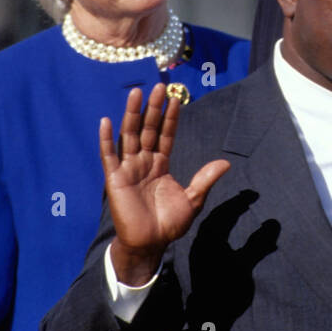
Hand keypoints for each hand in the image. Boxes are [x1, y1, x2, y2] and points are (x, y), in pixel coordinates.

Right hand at [102, 84, 230, 283]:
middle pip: (148, 129)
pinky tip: (106, 121)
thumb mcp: (193, 200)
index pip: (166, 135)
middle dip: (154, 109)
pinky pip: (109, 156)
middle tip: (160, 86)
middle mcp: (144, 162)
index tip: (176, 98)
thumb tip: (225, 163)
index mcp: (161, 165)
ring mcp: (128, 169)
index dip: (171, 117)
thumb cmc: (169, 224)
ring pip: (129, 136)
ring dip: (131, 114)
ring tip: (136, 93)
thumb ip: (205, 179)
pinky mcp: (115, 180)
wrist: (150, 244)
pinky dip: (106, 139)